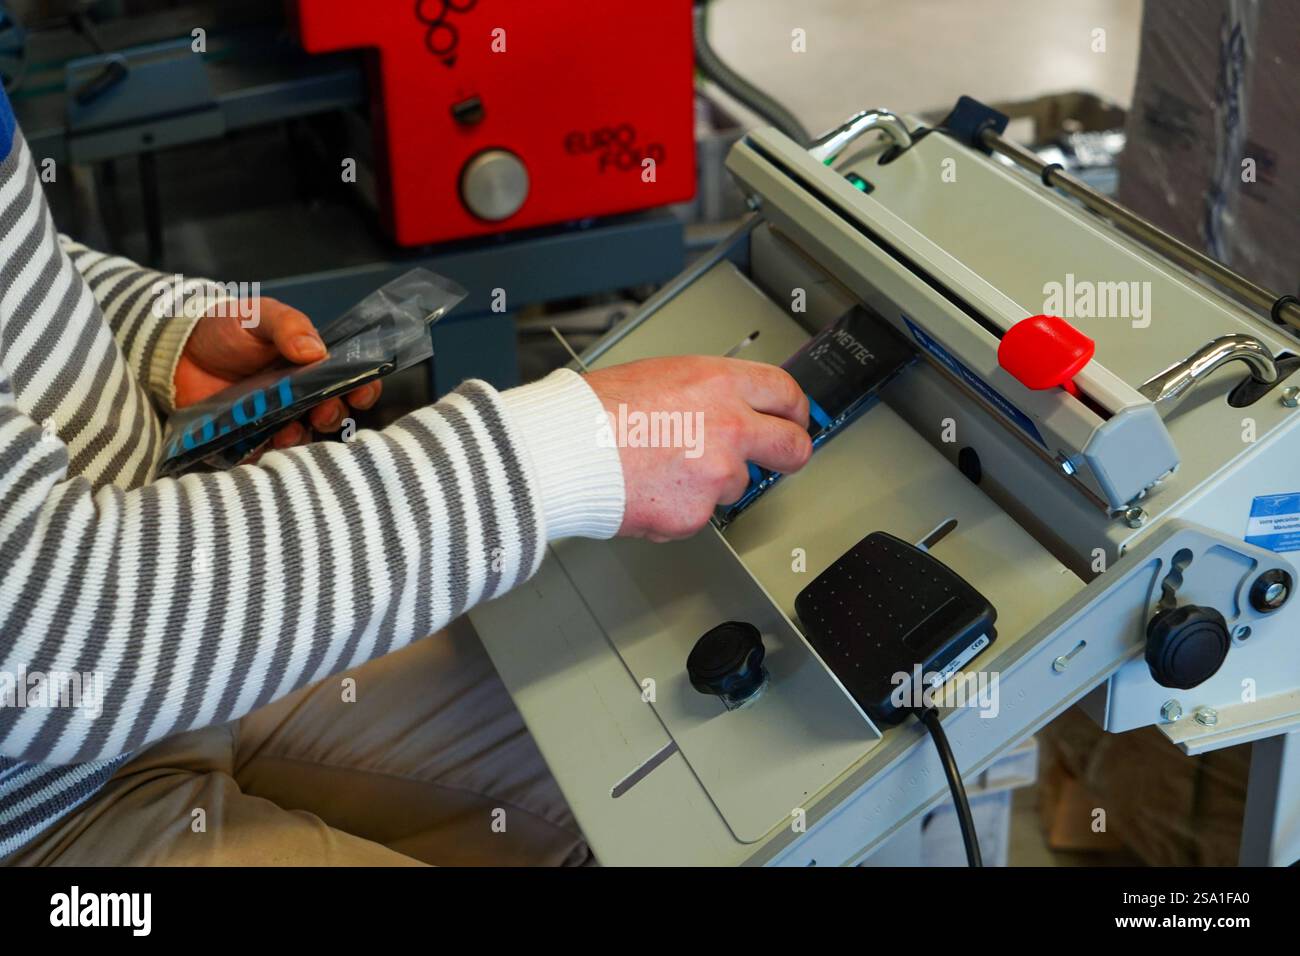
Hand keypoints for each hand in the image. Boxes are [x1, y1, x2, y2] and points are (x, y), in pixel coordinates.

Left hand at [173, 297, 381, 450]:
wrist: (177, 348)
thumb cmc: (226, 327)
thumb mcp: (260, 316)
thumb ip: (289, 327)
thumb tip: (317, 351)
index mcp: (311, 366)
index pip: (349, 380)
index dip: (362, 388)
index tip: (360, 393)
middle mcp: (299, 395)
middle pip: (330, 413)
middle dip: (332, 414)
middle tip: (322, 410)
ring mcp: (274, 418)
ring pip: (303, 437)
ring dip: (303, 437)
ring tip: (289, 430)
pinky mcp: (247, 437)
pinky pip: (266, 452)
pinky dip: (270, 451)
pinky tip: (265, 442)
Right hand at [585, 356, 811, 541]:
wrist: (566, 450)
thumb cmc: (596, 410)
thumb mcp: (661, 375)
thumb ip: (705, 393)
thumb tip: (722, 407)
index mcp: (721, 384)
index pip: (786, 394)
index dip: (794, 411)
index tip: (794, 419)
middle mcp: (730, 427)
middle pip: (792, 448)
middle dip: (790, 454)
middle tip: (780, 458)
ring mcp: (717, 474)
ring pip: (735, 484)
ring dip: (711, 482)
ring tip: (665, 468)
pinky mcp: (696, 513)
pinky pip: (698, 513)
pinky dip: (677, 507)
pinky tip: (649, 488)